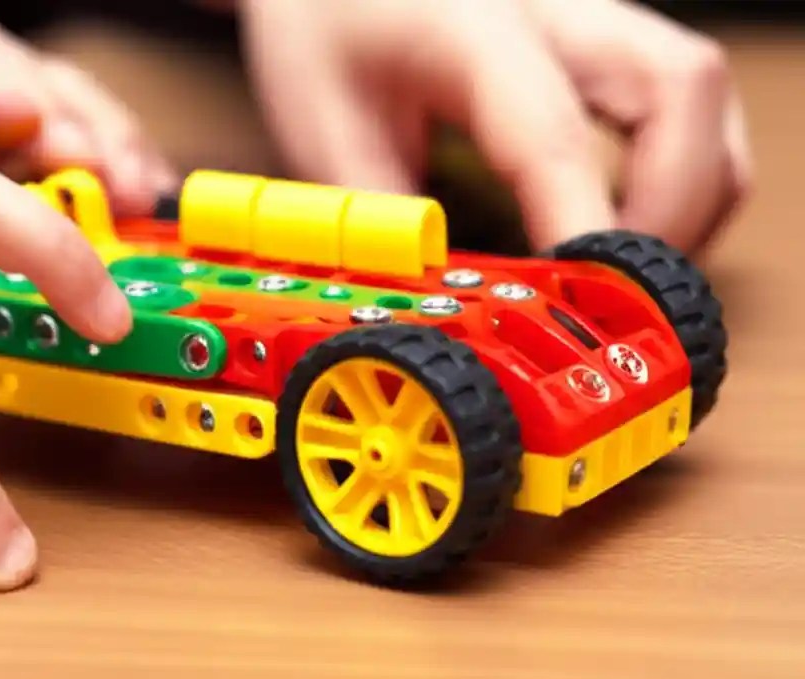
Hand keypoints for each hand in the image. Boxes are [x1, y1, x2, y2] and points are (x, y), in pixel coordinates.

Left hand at [238, 0, 751, 252]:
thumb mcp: (322, 132)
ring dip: (687, 198)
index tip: (581, 302)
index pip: (552, 133)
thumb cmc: (325, 32)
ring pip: (701, 99)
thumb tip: (439, 305)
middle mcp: (554, 12)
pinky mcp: (604, 42)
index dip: (581, 229)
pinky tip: (620, 229)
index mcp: (470, 29)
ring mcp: (590, 20)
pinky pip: (684, 108)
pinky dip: (678, 179)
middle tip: (612, 289)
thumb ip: (382, 219)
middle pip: (683, 91)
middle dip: (670, 209)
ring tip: (617, 271)